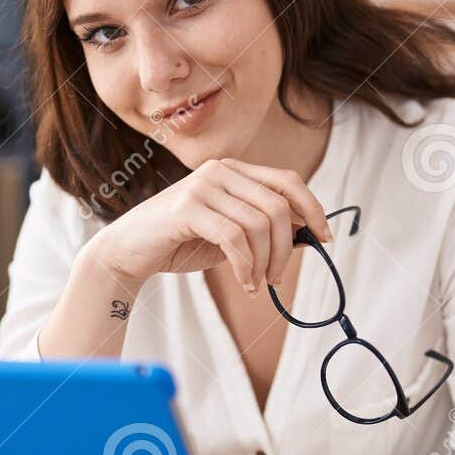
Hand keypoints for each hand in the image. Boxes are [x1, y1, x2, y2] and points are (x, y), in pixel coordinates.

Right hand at [86, 159, 333, 295]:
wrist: (129, 252)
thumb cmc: (181, 243)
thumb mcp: (231, 236)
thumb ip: (263, 230)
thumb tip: (309, 236)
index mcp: (234, 170)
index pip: (288, 181)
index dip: (312, 209)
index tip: (325, 238)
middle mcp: (220, 170)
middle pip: (277, 207)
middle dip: (285, 249)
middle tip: (277, 278)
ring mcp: (202, 185)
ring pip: (258, 225)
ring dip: (264, 264)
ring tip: (255, 284)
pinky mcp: (187, 208)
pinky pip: (234, 238)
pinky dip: (245, 267)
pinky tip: (243, 283)